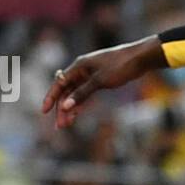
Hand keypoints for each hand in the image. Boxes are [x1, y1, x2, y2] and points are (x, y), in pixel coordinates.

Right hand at [42, 36, 165, 128]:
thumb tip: (66, 105)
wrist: (140, 58)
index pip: (59, 84)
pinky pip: (85, 93)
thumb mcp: (100, 81)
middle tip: (60, 126)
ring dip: (71, 108)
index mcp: (79, 66)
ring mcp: (91, 74)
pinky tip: (77, 113)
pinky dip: (81, 103)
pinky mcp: (100, 79)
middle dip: (62, 108)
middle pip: (66, 91)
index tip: (45, 111)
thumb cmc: (120, 66)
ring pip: (75, 93)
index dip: (51, 98)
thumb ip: (82, 94)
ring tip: (68, 123)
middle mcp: (82, 69)